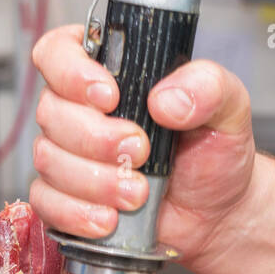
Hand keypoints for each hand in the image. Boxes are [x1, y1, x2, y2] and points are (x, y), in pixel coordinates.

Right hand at [29, 24, 255, 266]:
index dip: (71, 73)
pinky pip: (46, 203)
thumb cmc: (214, 153)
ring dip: (94, 181)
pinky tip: (109, 220)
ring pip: (48, 160)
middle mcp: (79, 109)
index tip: (109, 97)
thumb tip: (164, 100)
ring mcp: (68, 155)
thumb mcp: (228, 108)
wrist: (216, 212)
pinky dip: (76, 214)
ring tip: (139, 194)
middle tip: (141, 153)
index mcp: (109, 71)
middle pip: (52, 112)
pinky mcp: (65, 198)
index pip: (58, 53)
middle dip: (96, 139)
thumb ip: (208, 88)